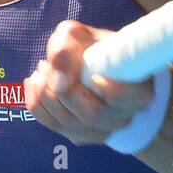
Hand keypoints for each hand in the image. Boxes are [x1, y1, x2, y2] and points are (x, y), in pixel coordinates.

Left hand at [24, 20, 155, 145]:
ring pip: (69, 122)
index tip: (94, 75)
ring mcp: (103, 131)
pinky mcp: (80, 136)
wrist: (98, 67)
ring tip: (42, 70)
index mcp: (139, 92)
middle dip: (64, 89)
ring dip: (46, 94)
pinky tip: (34, 84)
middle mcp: (124, 117)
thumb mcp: (85, 36)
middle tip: (50, 65)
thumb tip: (55, 74)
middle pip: (92, 113)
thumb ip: (69, 44)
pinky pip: (53, 126)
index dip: (109, 90)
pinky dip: (37, 104)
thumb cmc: (95, 49)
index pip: (124, 99)